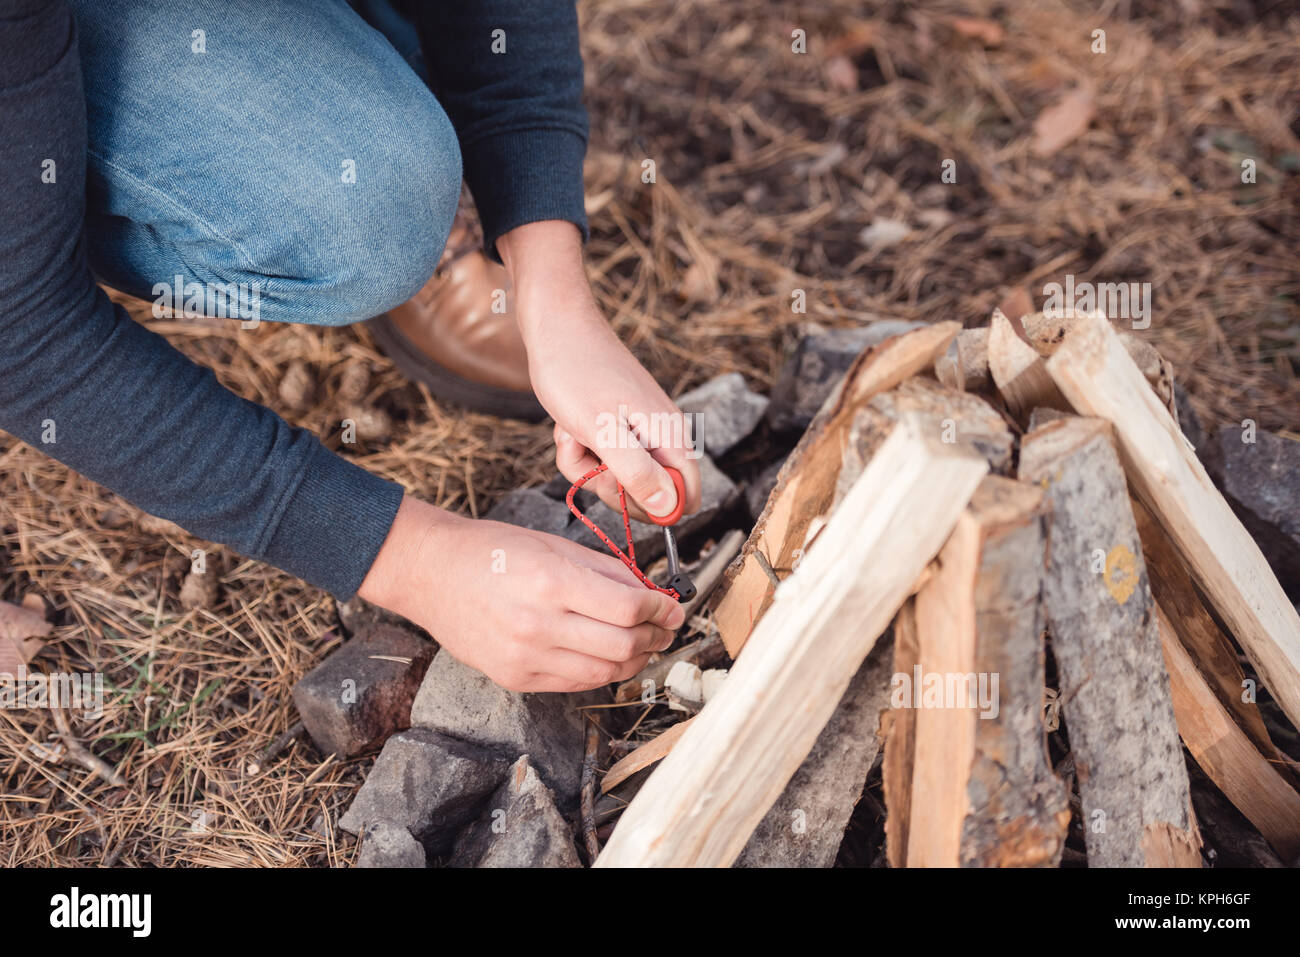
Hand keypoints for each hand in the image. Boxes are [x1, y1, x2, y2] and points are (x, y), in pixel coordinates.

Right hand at [358, 496, 684, 691]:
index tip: (674, 607)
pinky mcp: (516, 678)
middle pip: (623, 645)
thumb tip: (651, 593)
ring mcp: (526, 657)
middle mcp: (539, 625)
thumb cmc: (492, 551)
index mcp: (551, 582)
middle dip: (656, 637)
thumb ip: (606, 571)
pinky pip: (575, 683)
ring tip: (644, 643)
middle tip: (666, 627)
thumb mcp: (554, 545)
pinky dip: (602, 671)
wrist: (431, 574)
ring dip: (635, 659)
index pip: (629, 608)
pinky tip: (609, 655)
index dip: (662, 610)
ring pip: (605, 672)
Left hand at [497, 221, 701, 522]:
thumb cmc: (575, 372)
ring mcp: (640, 430)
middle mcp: (663, 435)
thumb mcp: (602, 431)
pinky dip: (582, 450)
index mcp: (670, 436)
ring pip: (621, 477)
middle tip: (590, 457)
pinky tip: (570, 428)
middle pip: (650, 494)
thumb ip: (636, 472)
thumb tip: (668, 508)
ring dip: (589, 466)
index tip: (616, 488)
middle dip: (612, 487)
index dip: (652, 508)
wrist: (556, 325)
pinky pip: (605, 458)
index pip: (686, 497)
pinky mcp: (620, 425)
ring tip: (574, 434)